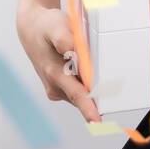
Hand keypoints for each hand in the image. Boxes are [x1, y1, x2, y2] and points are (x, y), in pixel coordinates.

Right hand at [16, 4, 101, 122]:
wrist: (32, 29)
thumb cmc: (45, 27)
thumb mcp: (55, 26)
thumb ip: (65, 39)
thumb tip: (76, 51)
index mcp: (54, 73)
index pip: (76, 94)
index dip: (88, 109)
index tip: (98, 122)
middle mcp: (55, 86)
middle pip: (84, 97)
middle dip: (101, 98)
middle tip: (117, 95)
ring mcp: (57, 89)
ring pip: (83, 94)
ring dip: (95, 89)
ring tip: (98, 73)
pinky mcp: (61, 88)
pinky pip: (80, 90)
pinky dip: (89, 85)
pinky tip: (91, 73)